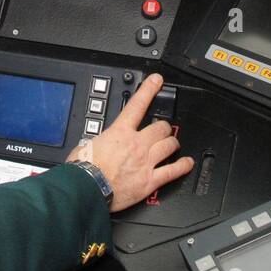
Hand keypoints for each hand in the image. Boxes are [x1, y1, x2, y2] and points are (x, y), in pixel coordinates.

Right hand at [66, 73, 193, 211]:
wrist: (86, 189)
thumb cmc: (83, 169)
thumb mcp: (86, 144)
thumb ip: (99, 141)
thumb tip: (97, 143)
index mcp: (120, 133)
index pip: (138, 105)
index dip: (149, 89)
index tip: (157, 81)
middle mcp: (136, 144)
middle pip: (160, 127)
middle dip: (163, 126)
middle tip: (162, 128)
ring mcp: (145, 162)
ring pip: (169, 145)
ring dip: (172, 143)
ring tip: (173, 144)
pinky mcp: (149, 181)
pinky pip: (172, 171)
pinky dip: (183, 166)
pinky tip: (187, 163)